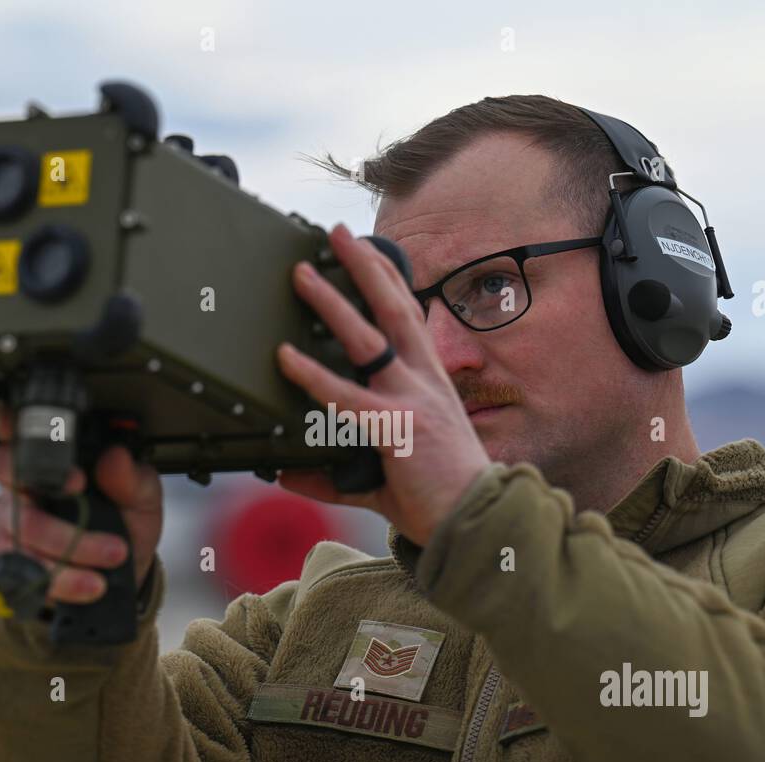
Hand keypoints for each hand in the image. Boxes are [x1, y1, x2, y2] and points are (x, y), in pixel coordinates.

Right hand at [0, 410, 163, 603]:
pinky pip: (24, 569)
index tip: (63, 461)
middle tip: (87, 506)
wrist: (123, 575)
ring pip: (21, 529)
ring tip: (114, 555)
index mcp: (52, 458)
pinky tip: (91, 583)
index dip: (21, 434)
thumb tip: (116, 457)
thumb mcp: (142, 498)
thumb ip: (131, 477)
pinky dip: (64, 580)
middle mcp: (22, 485)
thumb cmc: (126, 523)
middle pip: (8, 476)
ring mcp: (9, 522)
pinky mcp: (8, 560)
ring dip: (71, 546)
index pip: (20, 433)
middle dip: (52, 485)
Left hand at [276, 223, 490, 547]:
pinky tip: (285, 357)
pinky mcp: (395, 428)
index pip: (412, 320)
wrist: (479, 526)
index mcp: (431, 386)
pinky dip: (312, 375)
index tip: (371, 251)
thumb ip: (334, 474)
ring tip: (302, 274)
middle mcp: (424, 383)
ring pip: (368, 340)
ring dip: (332, 303)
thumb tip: (287, 474)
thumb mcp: (385, 480)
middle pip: (395, 310)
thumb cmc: (440, 501)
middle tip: (337, 233)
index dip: (390, 282)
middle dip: (367, 268)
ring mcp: (411, 402)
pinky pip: (345, 395)